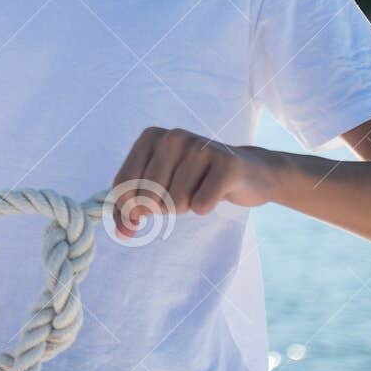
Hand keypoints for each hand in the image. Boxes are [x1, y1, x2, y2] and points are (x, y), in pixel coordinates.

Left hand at [109, 126, 280, 236]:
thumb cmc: (194, 180)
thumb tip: (122, 233)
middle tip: (180, 194)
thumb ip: (131, 210)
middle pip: (147, 197)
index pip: (122, 184)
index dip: (129, 209)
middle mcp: (173, 137)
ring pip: (174, 203)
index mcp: (150, 137)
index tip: (140, 215)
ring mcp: (200, 148)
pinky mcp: (226, 164)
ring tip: (199, 188)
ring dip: (186, 206)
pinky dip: (206, 207)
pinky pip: (201, 206)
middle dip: (162, 208)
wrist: (248, 173)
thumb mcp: (157, 189)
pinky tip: (216, 190)